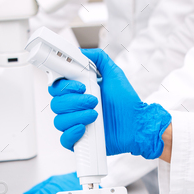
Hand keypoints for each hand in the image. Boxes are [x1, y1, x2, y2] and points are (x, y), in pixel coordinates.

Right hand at [49, 49, 170, 158]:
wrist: (138, 125)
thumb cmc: (127, 103)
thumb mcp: (114, 75)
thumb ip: (99, 59)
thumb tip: (81, 52)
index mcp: (77, 93)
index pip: (56, 87)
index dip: (63, 86)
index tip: (80, 85)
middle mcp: (73, 109)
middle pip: (56, 103)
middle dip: (74, 101)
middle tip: (94, 100)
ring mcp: (74, 125)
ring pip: (59, 121)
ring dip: (77, 116)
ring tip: (96, 114)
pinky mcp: (78, 142)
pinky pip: (64, 140)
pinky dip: (72, 133)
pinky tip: (85, 128)